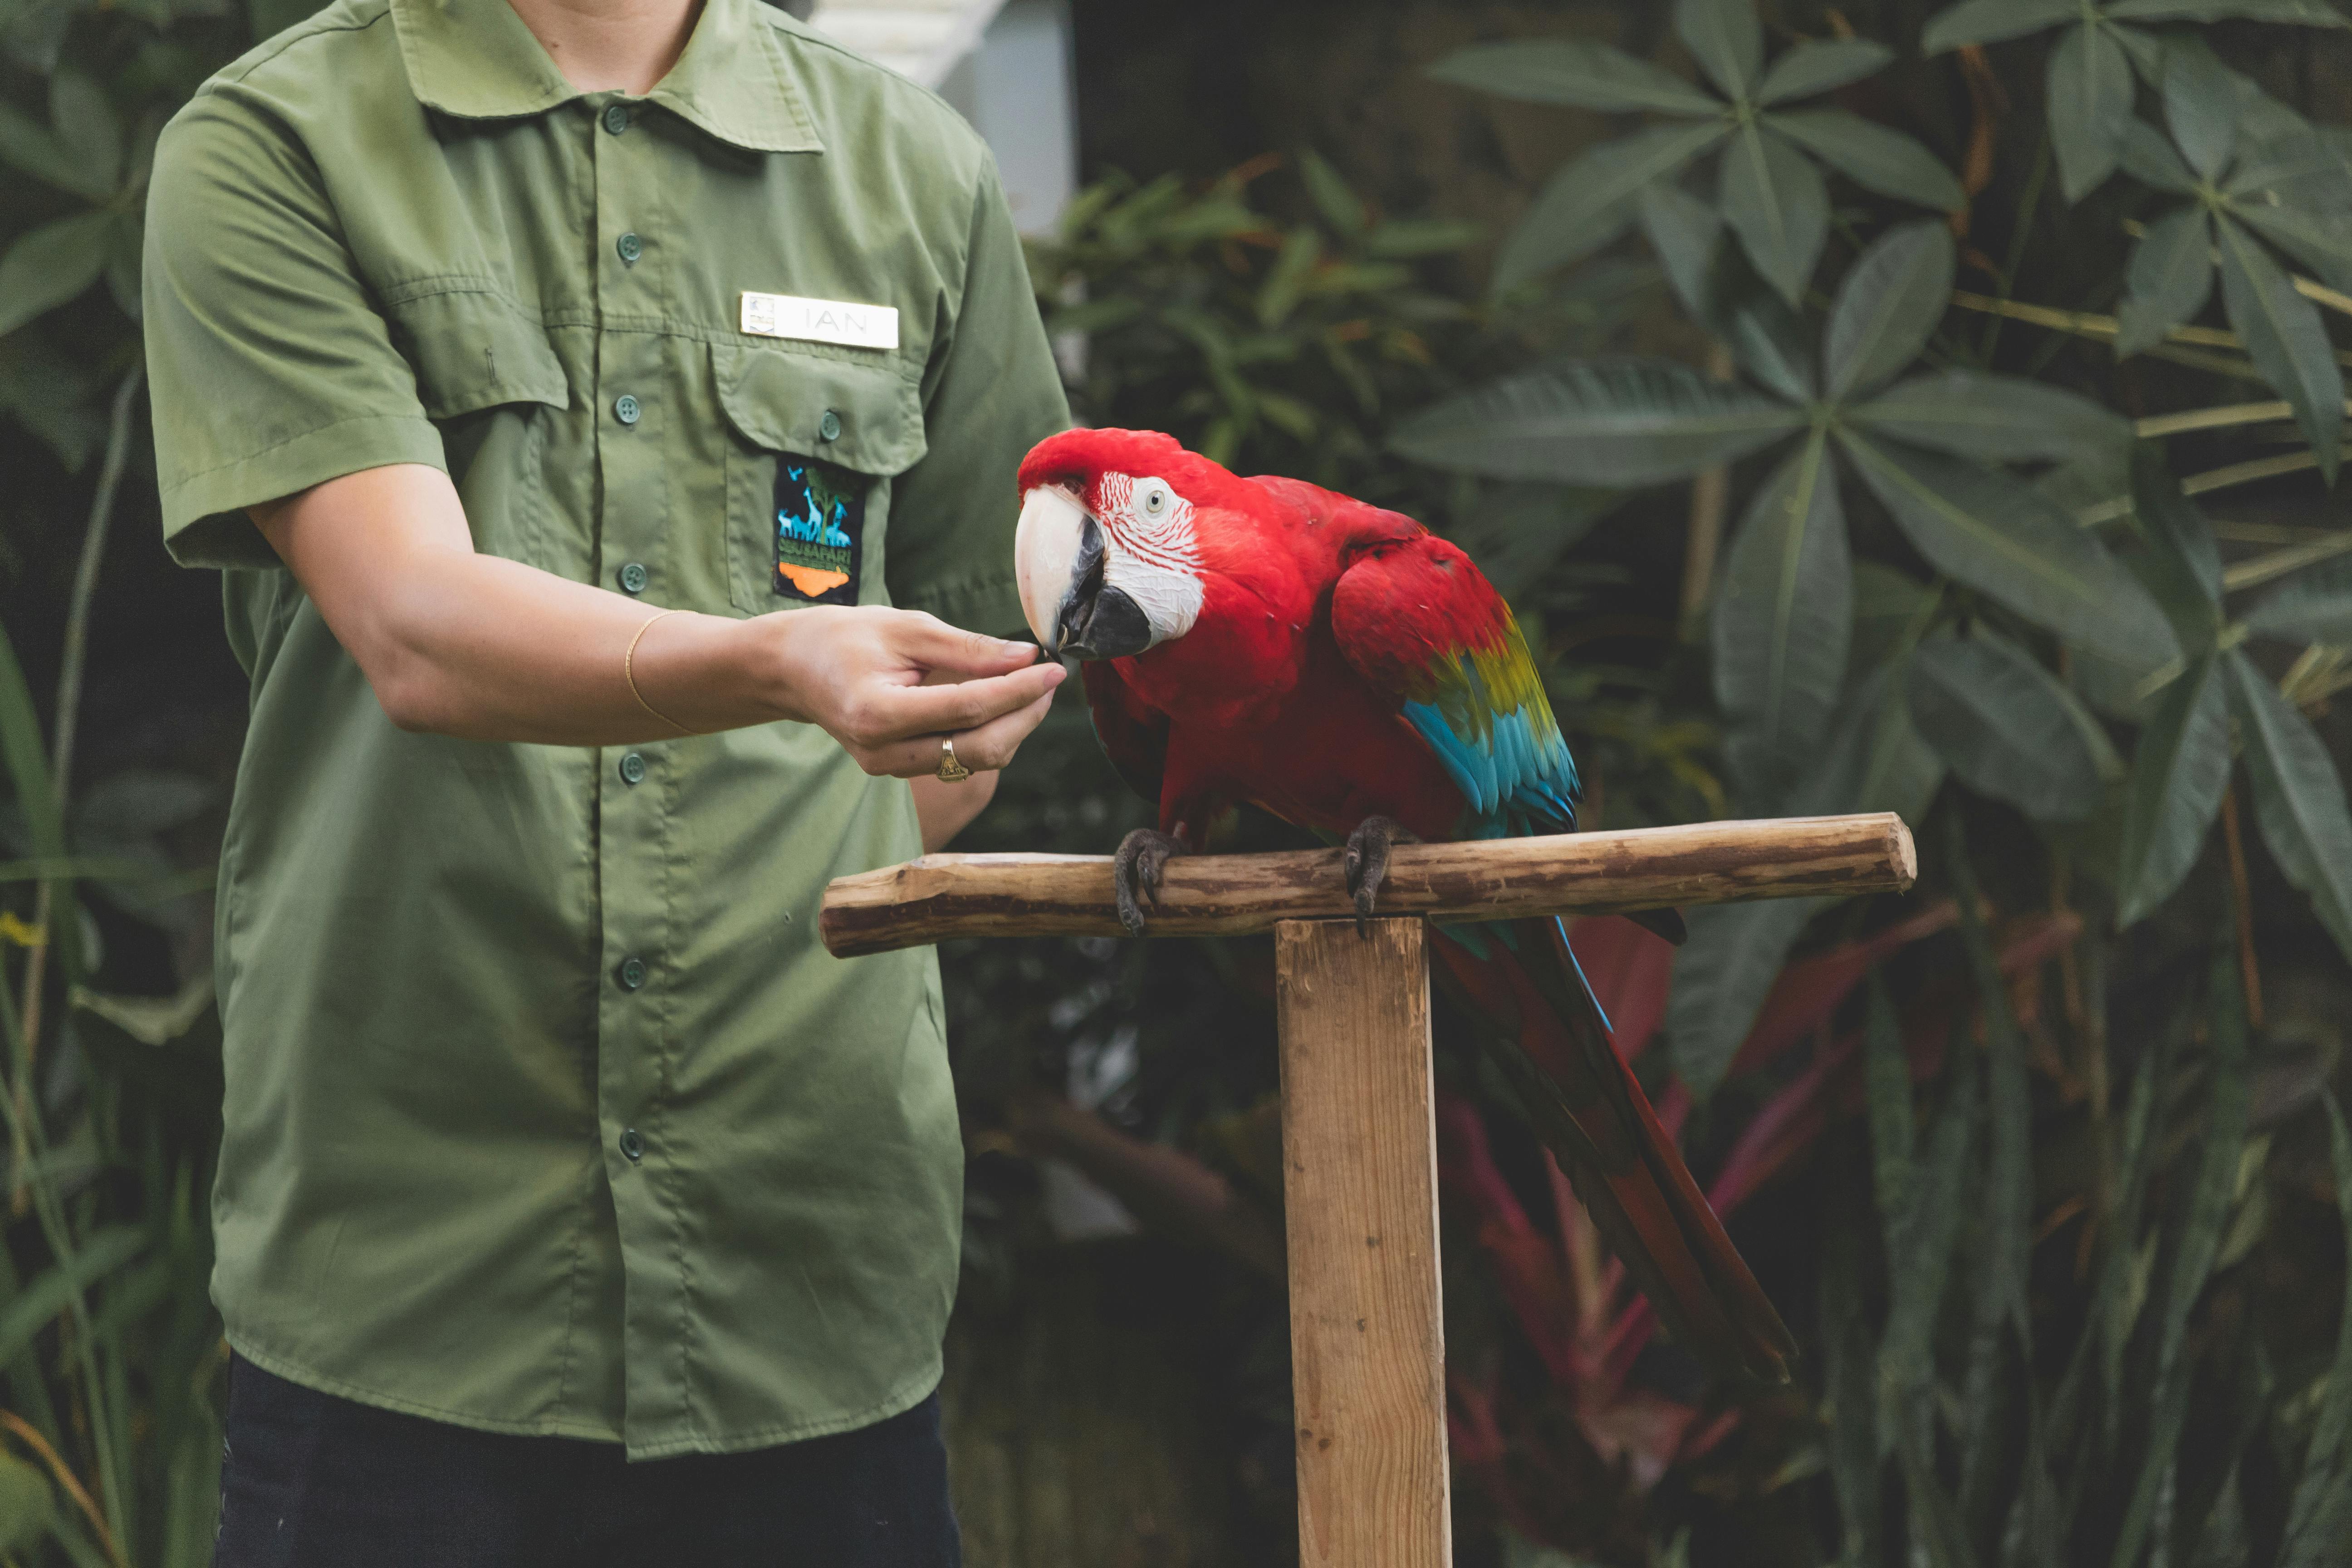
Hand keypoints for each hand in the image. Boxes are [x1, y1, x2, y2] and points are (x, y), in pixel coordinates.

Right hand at [760, 606, 1063, 777]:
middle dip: (1024, 715)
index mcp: (877, 712)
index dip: (1018, 691)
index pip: (968, 709)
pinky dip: (988, 734)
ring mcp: (889, 767)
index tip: (1054, 668)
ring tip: (1032, 687)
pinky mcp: (897, 769)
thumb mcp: (905, 628)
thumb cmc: (843, 638)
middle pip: (979, 747)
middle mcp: (883, 751)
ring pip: (974, 760)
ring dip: (1012, 728)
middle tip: (1049, 679)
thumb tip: (1026, 657)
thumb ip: (967, 648)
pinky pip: (957, 759)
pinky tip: (1002, 703)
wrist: (792, 668)